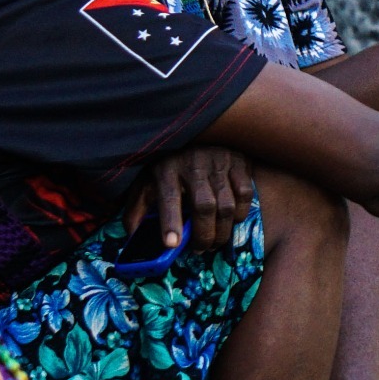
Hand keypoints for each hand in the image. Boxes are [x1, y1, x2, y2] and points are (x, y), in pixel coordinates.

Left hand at [124, 147, 253, 251]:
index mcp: (166, 168)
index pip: (169, 198)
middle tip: (201, 250)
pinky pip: (245, 193)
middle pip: (204, 207)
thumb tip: (133, 237)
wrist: (198, 129)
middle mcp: (193, 164)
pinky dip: (241, 212)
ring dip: (223, 231)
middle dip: (204, 235)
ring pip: (227, 205)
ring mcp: (219, 162)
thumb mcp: (146, 181)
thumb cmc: (169, 163)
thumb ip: (137, 209)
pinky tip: (232, 219)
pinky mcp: (238, 162)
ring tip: (216, 242)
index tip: (171, 245)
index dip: (171, 222)